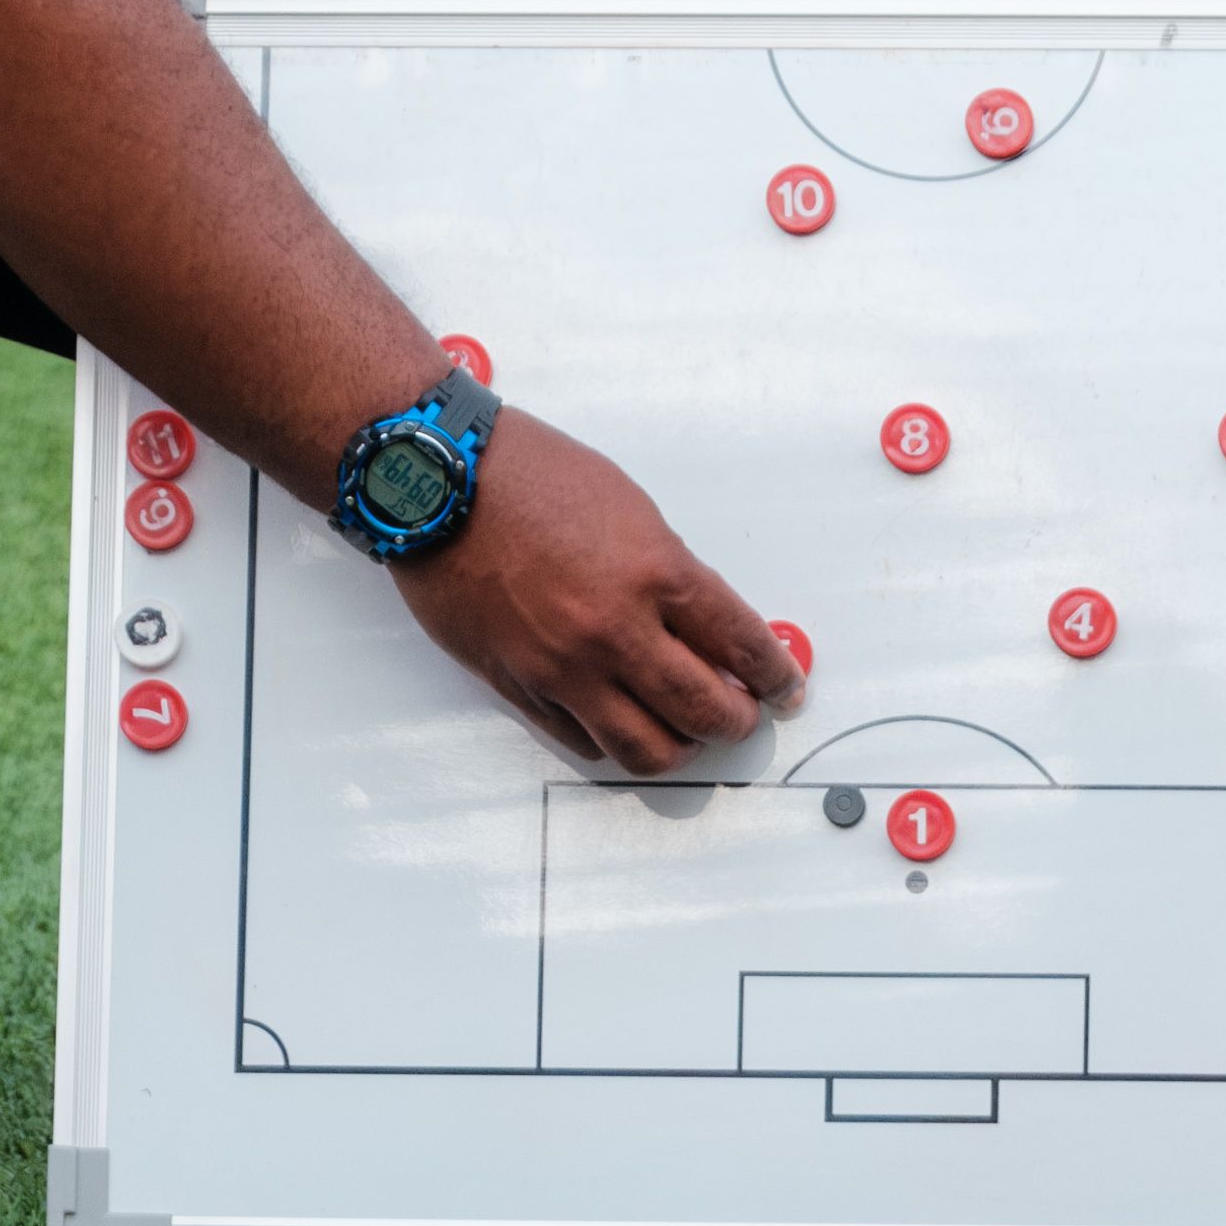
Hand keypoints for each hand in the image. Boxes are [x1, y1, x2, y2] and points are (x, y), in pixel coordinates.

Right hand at [394, 408, 796, 775]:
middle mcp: (616, 631)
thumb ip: (671, 574)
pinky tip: (620, 724)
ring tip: (684, 732)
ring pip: (647, 749)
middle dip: (738, 720)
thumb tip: (707, 628)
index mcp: (656, 574)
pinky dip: (612, 742)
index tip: (786, 686)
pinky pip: (582, 742)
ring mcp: (565, 667)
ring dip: (680, 747)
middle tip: (742, 714)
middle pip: (705, 711)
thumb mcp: (630, 508)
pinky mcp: (519, 687)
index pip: (743, 646)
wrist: (438, 483)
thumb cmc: (529, 476)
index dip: (776, 674)